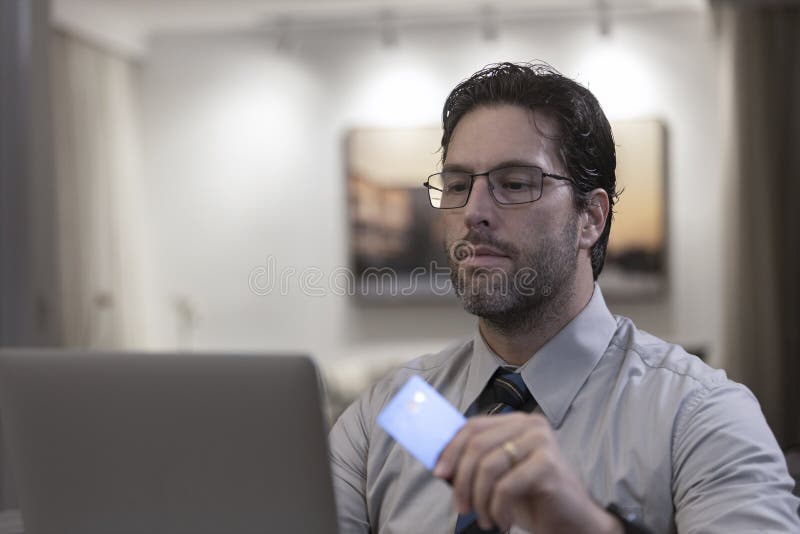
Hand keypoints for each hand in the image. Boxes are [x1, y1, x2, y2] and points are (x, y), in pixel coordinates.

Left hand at [433, 412, 622, 533]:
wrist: (574, 522)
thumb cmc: (533, 499)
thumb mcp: (500, 477)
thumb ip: (476, 464)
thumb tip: (441, 465)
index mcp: (516, 421)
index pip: (473, 426)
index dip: (451, 449)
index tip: (439, 473)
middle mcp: (530, 425)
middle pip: (477, 446)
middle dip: (461, 480)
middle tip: (460, 507)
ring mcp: (541, 442)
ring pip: (488, 466)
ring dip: (479, 499)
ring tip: (484, 519)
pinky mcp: (549, 464)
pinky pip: (506, 486)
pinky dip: (497, 509)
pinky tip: (502, 521)